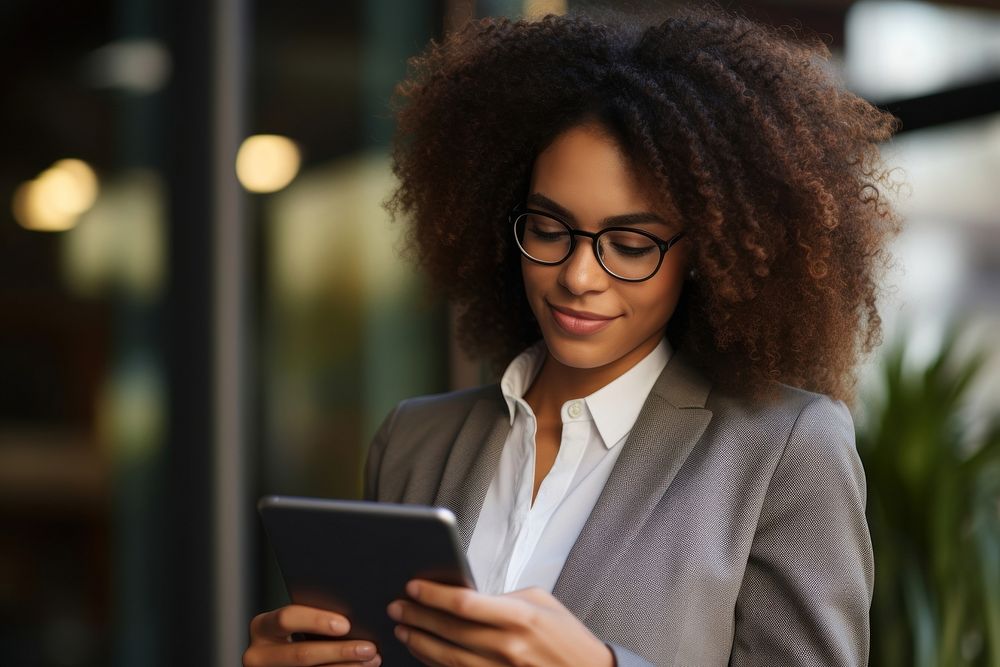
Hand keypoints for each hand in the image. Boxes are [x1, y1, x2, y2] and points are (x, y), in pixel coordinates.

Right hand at [243, 604, 381, 666]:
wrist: (277, 663)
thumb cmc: (291, 636)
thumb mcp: (293, 626)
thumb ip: (311, 619)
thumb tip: (351, 617)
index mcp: (263, 626)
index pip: (287, 618)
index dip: (317, 621)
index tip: (345, 625)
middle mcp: (259, 654)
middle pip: (302, 654)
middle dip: (340, 651)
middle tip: (369, 649)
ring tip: (371, 661)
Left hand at [386, 580, 614, 666]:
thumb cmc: (566, 637)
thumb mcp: (541, 603)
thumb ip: (503, 599)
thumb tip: (465, 595)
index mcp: (520, 617)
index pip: (464, 604)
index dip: (433, 595)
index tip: (413, 586)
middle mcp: (508, 647)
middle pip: (448, 631)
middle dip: (417, 616)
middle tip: (396, 606)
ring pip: (446, 658)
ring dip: (419, 642)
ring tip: (402, 629)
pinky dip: (435, 664)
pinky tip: (422, 653)